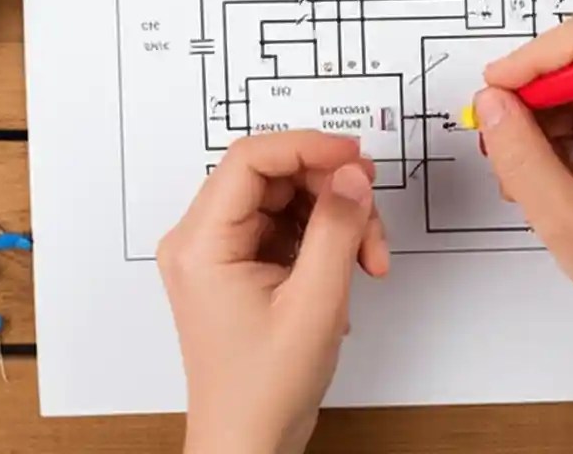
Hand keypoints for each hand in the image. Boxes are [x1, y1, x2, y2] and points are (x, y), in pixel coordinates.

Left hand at [157, 131, 388, 453]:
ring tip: (369, 259)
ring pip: (288, 201)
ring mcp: (220, 252)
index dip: (308, 148)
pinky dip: (326, 240)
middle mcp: (201, 240)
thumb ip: (337, 228)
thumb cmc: (263, 389)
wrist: (250, 442)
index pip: (251, 160)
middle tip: (372, 217)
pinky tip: (349, 270)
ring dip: (337, 220)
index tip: (354, 158)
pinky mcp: (240, 265)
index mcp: (201, 242)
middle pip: (274, 178)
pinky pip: (289, 227)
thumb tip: (352, 175)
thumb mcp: (315, 303)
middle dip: (332, 193)